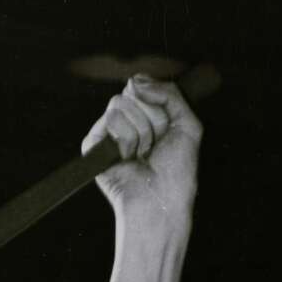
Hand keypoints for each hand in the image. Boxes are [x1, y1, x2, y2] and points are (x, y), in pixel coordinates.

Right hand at [82, 76, 200, 226]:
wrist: (161, 200)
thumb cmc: (176, 172)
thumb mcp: (187, 124)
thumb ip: (169, 93)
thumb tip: (135, 80)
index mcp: (144, 116)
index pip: (143, 86)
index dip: (159, 106)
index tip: (167, 131)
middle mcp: (125, 122)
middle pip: (132, 92)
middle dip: (152, 119)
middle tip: (155, 146)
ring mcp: (108, 132)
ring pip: (120, 103)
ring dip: (141, 132)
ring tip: (143, 155)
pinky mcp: (93, 143)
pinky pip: (111, 118)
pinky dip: (127, 140)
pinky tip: (128, 159)